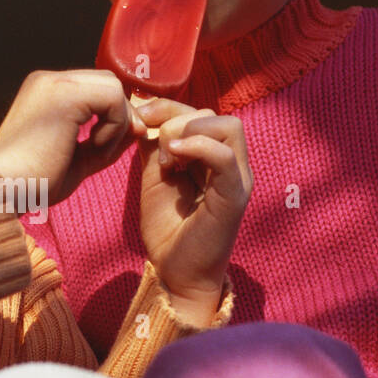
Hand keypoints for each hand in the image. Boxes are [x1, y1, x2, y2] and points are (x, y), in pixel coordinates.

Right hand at [0, 69, 141, 208]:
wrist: (1, 191)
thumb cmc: (33, 183)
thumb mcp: (78, 158)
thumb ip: (106, 140)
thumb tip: (138, 127)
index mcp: (44, 92)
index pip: (96, 89)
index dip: (112, 116)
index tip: (107, 147)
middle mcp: (48, 80)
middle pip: (108, 82)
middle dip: (119, 116)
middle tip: (108, 149)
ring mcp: (55, 83)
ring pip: (114, 87)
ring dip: (116, 123)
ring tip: (95, 151)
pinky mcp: (65, 95)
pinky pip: (113, 99)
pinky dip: (113, 127)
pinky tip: (93, 148)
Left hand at [134, 98, 252, 324]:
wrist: (175, 271)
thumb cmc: (168, 227)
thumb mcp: (155, 177)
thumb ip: (155, 146)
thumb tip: (144, 114)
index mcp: (214, 155)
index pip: (200, 111)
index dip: (169, 107)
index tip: (140, 117)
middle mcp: (232, 162)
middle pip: (213, 113)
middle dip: (175, 119)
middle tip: (154, 148)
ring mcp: (238, 178)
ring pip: (228, 127)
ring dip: (188, 132)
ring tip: (167, 159)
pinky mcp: (235, 195)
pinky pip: (226, 157)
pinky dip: (199, 147)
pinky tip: (174, 158)